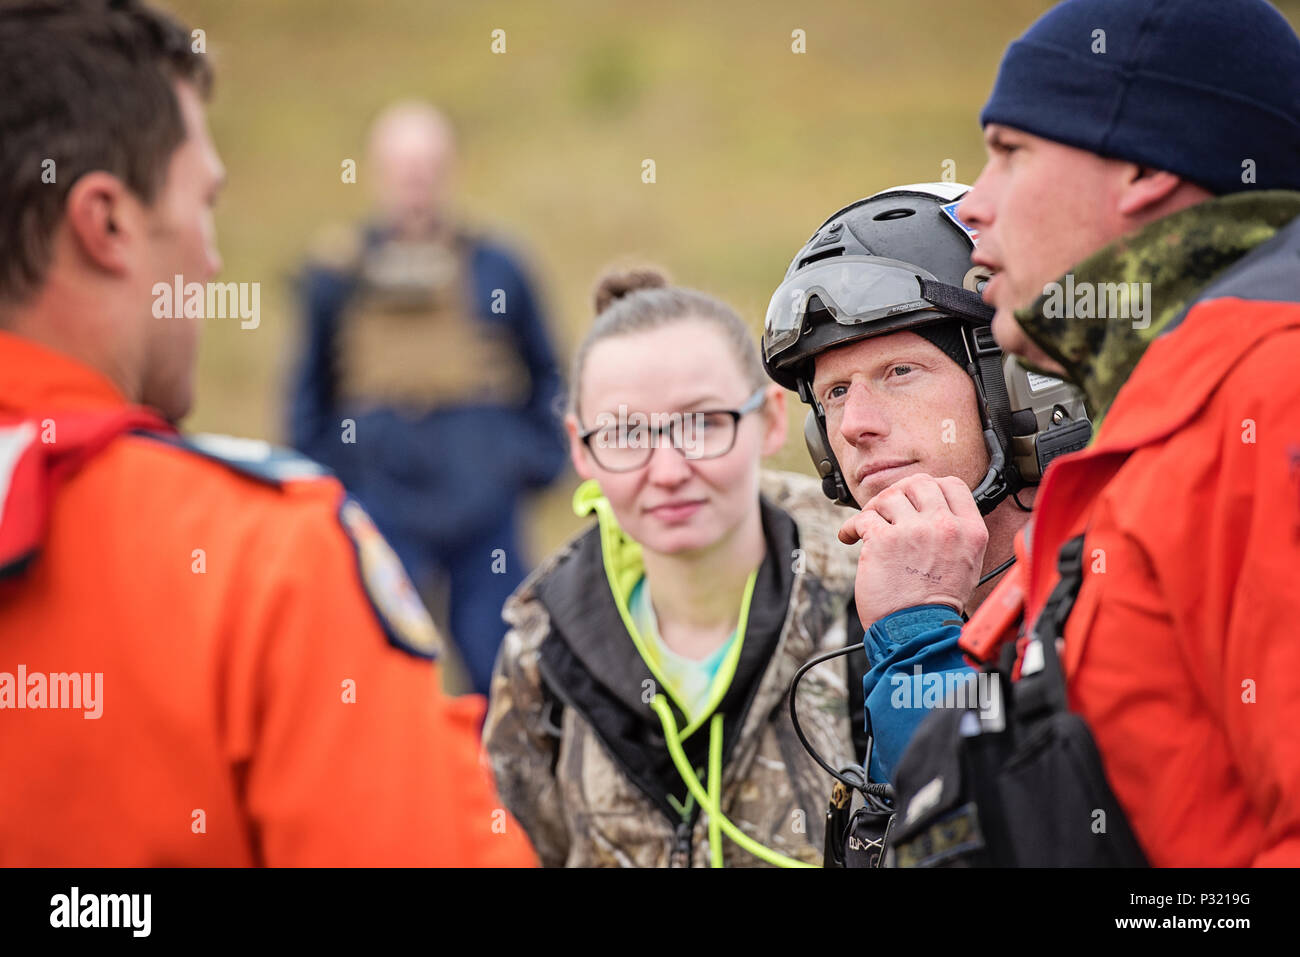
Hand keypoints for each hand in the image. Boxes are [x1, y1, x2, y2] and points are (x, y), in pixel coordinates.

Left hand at [838, 473, 988, 627]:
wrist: (918, 630)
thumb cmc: (936, 605)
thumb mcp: (966, 564)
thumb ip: (955, 534)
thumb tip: (934, 511)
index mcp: (970, 531)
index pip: (953, 486)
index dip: (932, 488)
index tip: (916, 500)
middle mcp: (945, 526)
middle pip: (919, 484)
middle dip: (900, 494)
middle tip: (887, 510)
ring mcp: (914, 531)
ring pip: (890, 497)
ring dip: (876, 510)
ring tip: (870, 527)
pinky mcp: (883, 540)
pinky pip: (863, 517)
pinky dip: (851, 527)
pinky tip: (850, 536)